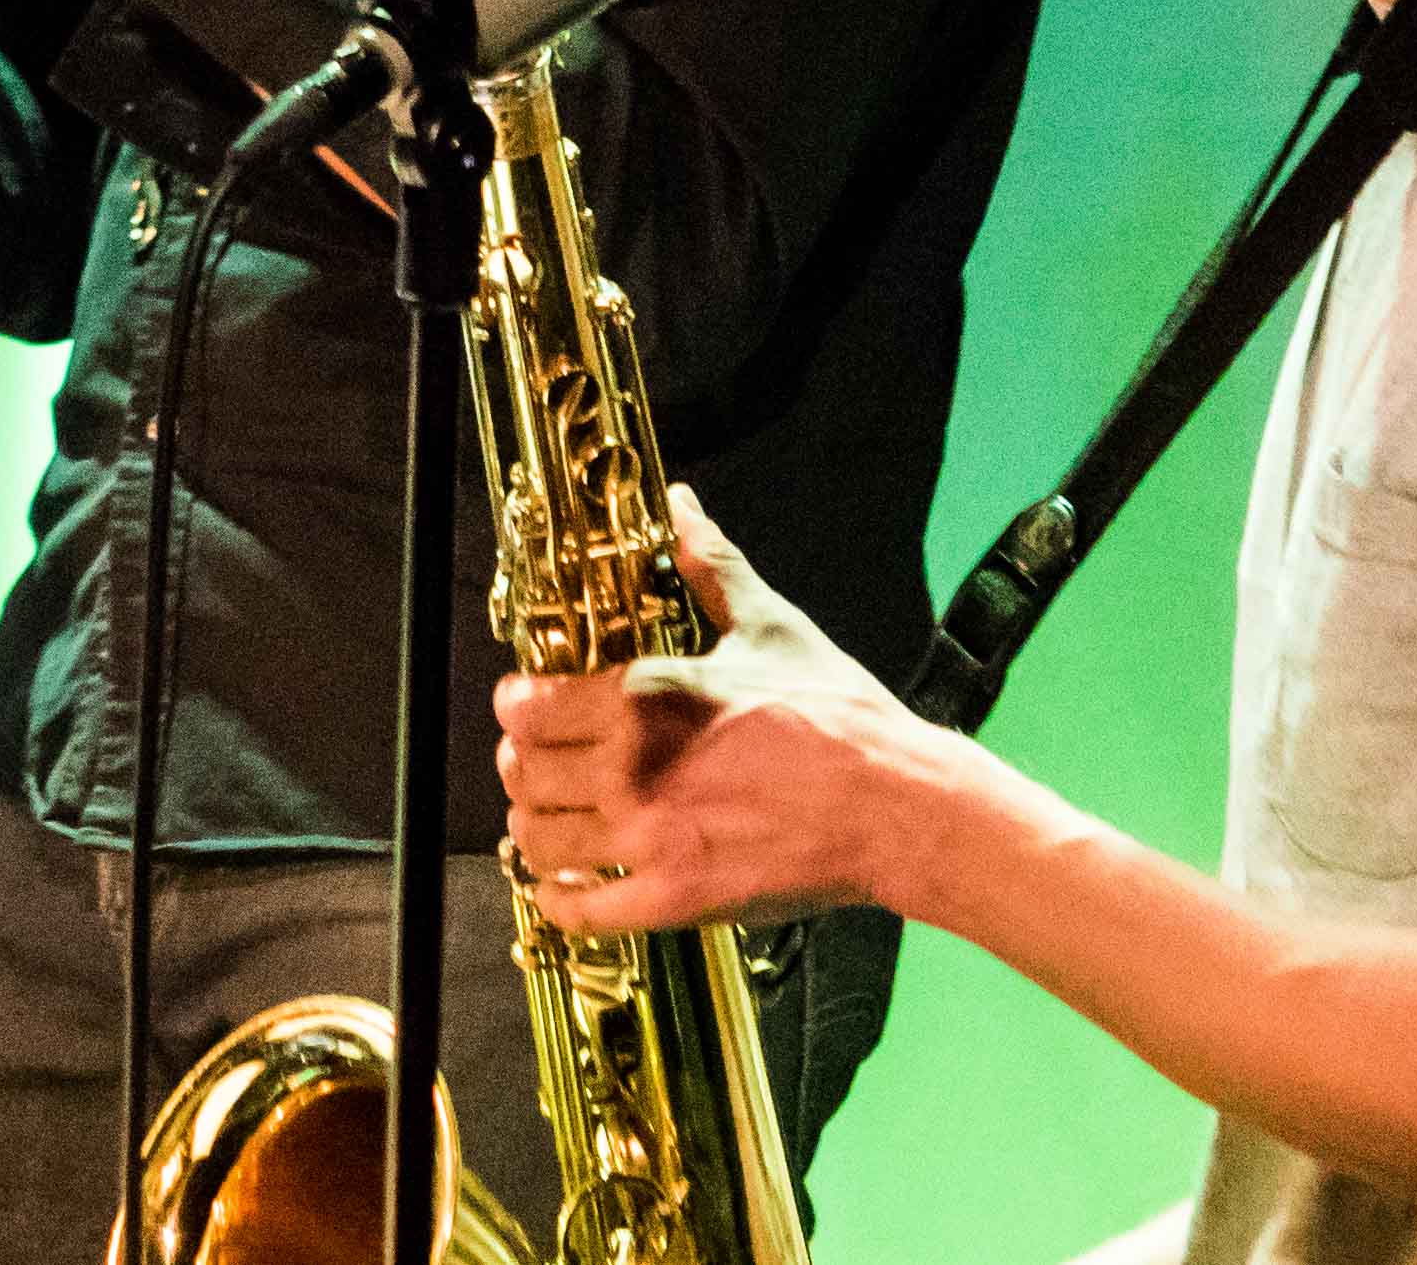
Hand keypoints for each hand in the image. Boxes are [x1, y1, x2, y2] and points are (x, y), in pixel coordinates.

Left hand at [492, 484, 959, 932]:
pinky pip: (582, 911)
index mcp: (645, 696)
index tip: (529, 706)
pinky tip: (566, 886)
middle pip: (521, 771)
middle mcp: (632, 768)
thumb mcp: (768, 623)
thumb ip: (709, 564)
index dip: (517, 705)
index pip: (523, 705)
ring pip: (537, 838)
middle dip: (523, 764)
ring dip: (536, 826)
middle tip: (542, 763)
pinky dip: (560, 900)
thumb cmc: (839, 716)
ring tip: (555, 819)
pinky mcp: (677, 899)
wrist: (899, 806)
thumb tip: (682, 506)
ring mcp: (650, 839)